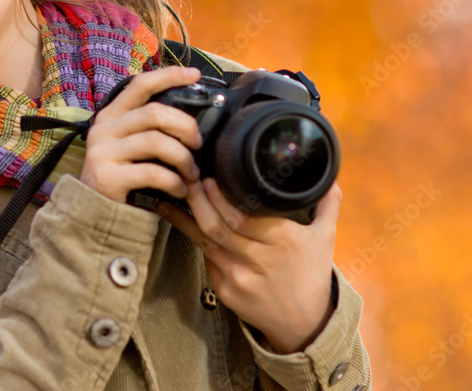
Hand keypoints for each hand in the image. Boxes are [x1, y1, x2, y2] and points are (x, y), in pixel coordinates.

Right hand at [80, 66, 203, 202]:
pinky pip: (153, 172)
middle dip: (185, 127)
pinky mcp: (108, 177)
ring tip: (192, 173)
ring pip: (156, 141)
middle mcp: (103, 130)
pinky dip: (174, 182)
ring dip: (183, 158)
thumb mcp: (129, 145)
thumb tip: (191, 115)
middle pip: (154, 113)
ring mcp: (103, 153)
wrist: (96, 215)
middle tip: (198, 144)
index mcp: (110, 116)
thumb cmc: (124, 177)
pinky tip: (181, 190)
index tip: (195, 75)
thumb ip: (149, 127)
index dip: (169, 76)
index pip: (140, 85)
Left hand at [156, 178, 342, 353]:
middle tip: (186, 180)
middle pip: (218, 227)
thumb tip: (329, 176)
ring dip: (184, 218)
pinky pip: (207, 259)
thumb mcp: (325, 239)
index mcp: (284, 242)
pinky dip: (196, 240)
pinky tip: (182, 223)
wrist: (304, 324)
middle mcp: (260, 261)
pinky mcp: (226, 292)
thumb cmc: (311, 274)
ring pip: (205, 241)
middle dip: (197, 201)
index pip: (243, 216)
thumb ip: (326, 205)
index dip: (221, 198)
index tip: (208, 178)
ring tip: (170, 197)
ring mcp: (240, 278)